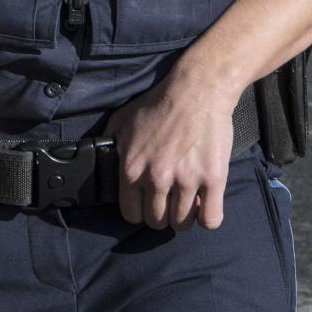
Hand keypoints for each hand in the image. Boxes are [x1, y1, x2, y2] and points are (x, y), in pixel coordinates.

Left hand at [108, 70, 236, 230]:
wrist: (198, 88)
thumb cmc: (160, 102)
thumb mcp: (123, 120)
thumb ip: (108, 144)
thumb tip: (99, 160)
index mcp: (132, 168)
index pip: (131, 214)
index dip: (140, 210)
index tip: (148, 202)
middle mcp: (156, 178)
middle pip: (157, 222)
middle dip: (162, 214)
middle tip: (169, 200)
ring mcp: (186, 180)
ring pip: (182, 223)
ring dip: (185, 215)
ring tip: (187, 201)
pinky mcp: (212, 179)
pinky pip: (211, 220)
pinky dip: (208, 218)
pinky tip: (206, 204)